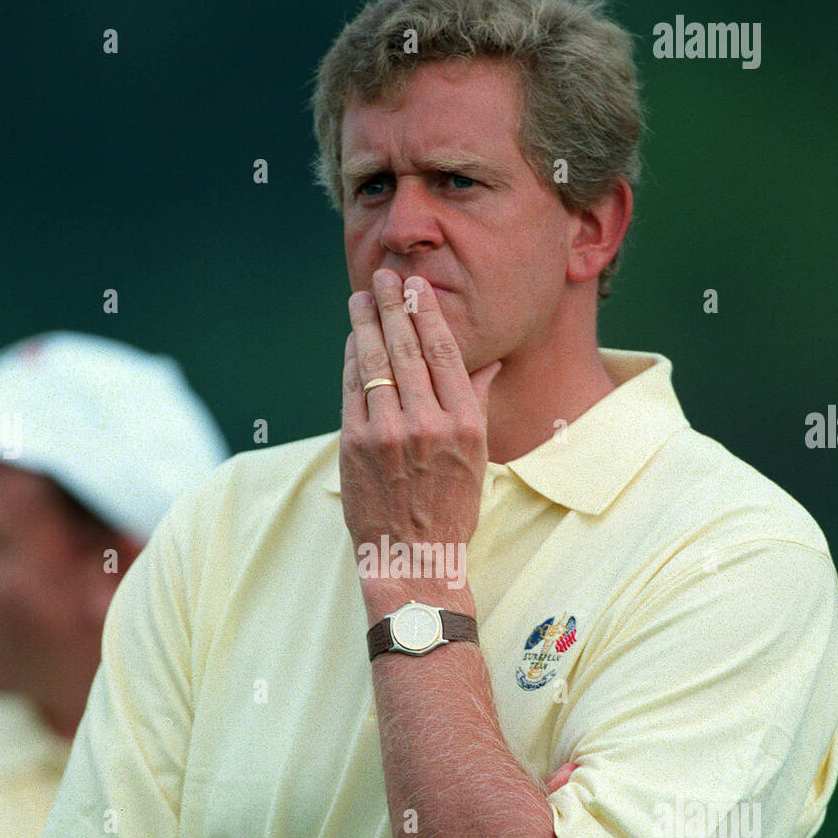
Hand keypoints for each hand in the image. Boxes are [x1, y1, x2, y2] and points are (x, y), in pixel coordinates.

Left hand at [339, 269, 501, 563]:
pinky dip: (352, 361)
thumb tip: (486, 363)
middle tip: (384, 277)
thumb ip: (477, 403)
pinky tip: (353, 342)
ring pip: (374, 364)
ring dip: (366, 324)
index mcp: (464, 424)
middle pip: (406, 349)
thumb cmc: (450, 509)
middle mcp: (427, 424)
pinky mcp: (355, 446)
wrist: (414, 559)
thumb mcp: (478, 457)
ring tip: (361, 299)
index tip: (418, 288)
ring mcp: (387, 434)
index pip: (443, 353)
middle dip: (393, 307)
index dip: (427, 315)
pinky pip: (351, 390)